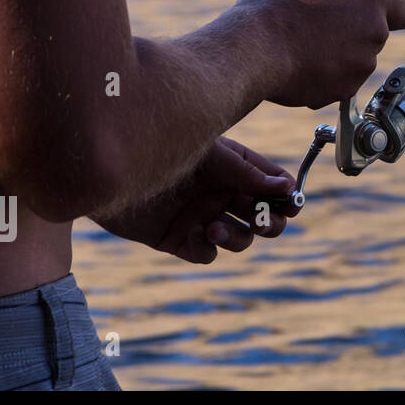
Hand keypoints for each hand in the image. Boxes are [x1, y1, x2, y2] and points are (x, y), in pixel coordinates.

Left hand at [93, 137, 299, 263]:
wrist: (112, 172)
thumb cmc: (164, 151)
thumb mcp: (211, 157)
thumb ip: (248, 173)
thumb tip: (287, 186)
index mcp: (234, 169)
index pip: (273, 184)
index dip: (286, 196)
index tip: (292, 204)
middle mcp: (222, 194)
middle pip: (264, 216)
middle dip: (270, 222)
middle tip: (263, 223)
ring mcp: (203, 218)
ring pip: (240, 239)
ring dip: (237, 238)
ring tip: (214, 229)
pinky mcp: (181, 240)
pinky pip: (207, 253)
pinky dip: (207, 248)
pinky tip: (195, 234)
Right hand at [236, 0, 404, 108]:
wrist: (254, 48)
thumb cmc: (276, 4)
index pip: (403, 11)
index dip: (390, 12)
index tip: (374, 13)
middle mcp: (374, 32)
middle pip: (376, 35)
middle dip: (355, 32)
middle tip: (320, 25)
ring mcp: (362, 65)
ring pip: (357, 61)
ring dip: (340, 55)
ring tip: (304, 45)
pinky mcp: (346, 91)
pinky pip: (340, 83)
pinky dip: (326, 78)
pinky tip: (300, 66)